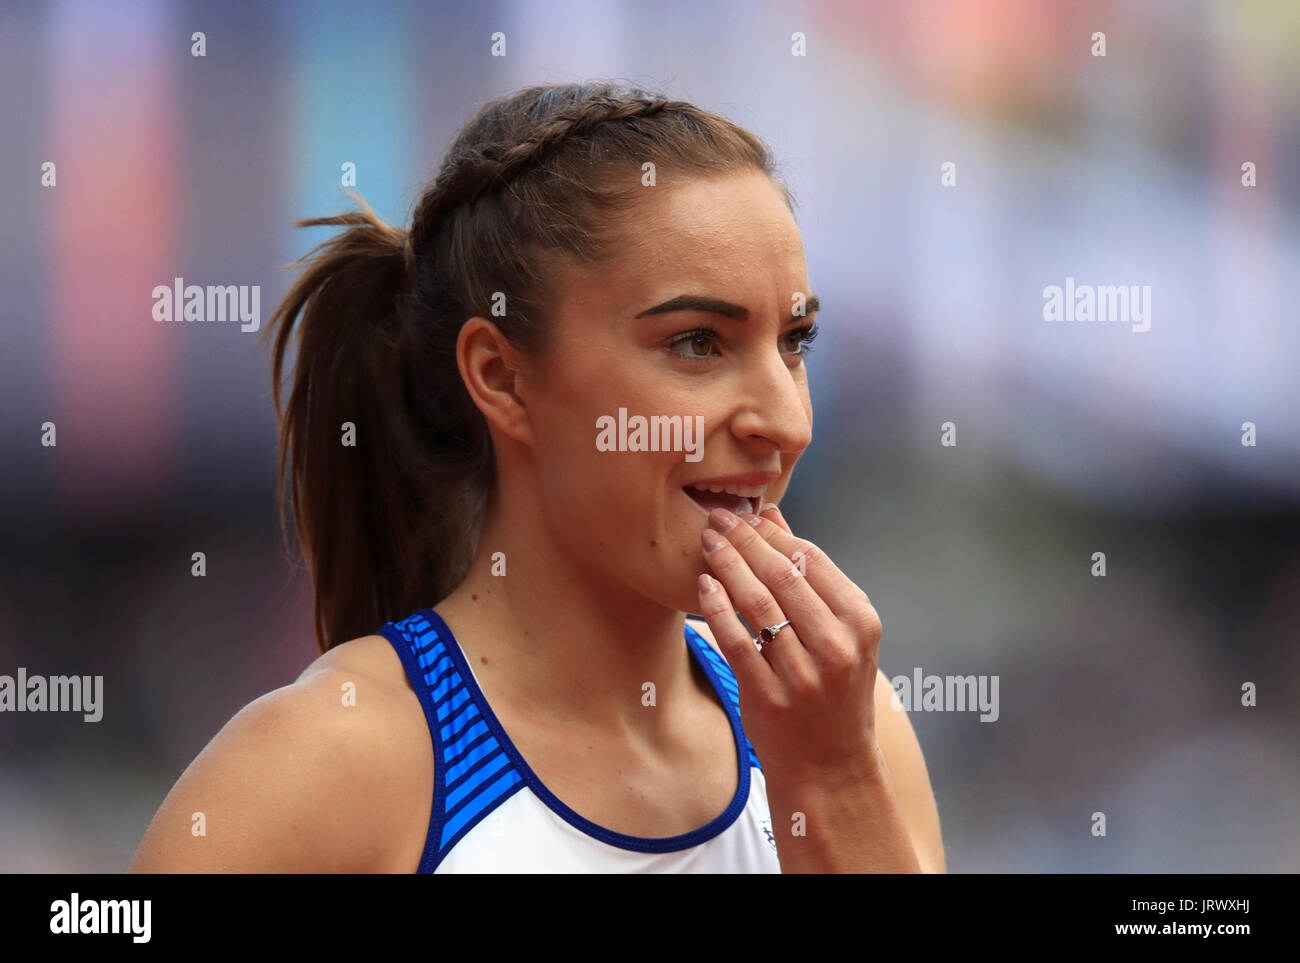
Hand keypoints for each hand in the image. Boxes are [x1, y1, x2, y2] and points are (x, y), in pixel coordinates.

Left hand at [695, 504, 882, 785]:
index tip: (745, 514)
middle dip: (745, 540)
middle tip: (717, 518)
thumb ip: (807, 574)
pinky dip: (718, 609)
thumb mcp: (838, 631)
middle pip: (781, 574)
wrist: (831, 766)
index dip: (772, 532)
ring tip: (707, 543)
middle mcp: (837, 644)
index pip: (811, 559)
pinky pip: (738, 641)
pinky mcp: (771, 696)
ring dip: (728, 566)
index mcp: (859, 621)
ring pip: (758, 603)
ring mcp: (805, 673)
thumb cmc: (833, 690)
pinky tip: (704, 586)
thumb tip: (772, 515)